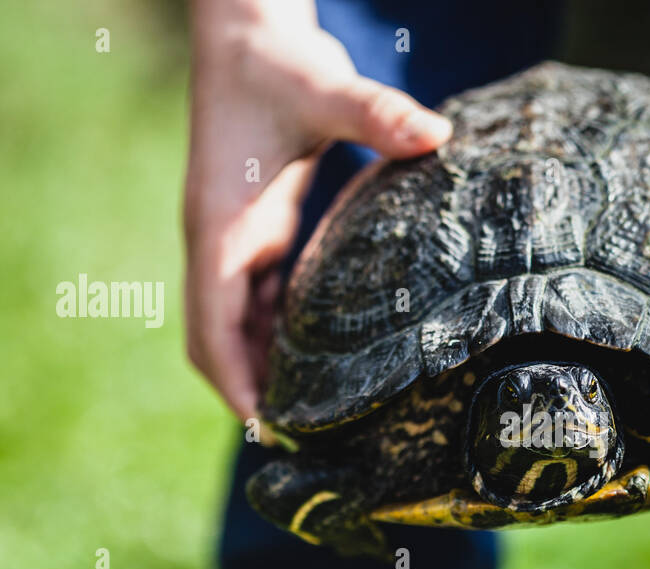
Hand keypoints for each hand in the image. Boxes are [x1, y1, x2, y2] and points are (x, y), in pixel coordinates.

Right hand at [183, 0, 450, 420]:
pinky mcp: (258, 234)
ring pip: (242, 329)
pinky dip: (284, 340)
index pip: (213, 329)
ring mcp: (236, 242)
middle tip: (304, 447)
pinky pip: (263, 305)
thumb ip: (376, 113)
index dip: (236, 384)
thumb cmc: (278, 63)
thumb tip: (436, 134)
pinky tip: (326, 363)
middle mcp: (219, 245)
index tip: (267, 431)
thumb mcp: (325, 87)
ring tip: (321, 421)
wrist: (247, 33)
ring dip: (270, 372)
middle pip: (220, 344)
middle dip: (252, 394)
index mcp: (220, 229)